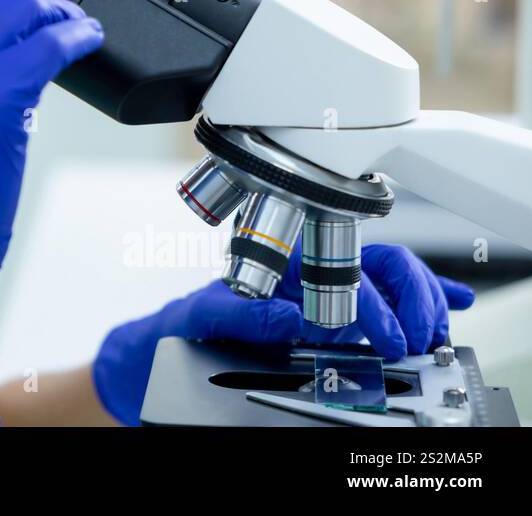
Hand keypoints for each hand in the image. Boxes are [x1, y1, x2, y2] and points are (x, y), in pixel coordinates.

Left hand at [91, 241, 474, 425]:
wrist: (160, 350)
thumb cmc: (181, 327)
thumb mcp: (203, 316)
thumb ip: (244, 314)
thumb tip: (293, 317)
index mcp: (279, 262)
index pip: (341, 262)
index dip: (370, 298)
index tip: (385, 335)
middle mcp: (306, 271)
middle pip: (380, 264)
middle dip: (408, 297)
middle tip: (416, 337)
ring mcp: (322, 290)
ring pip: (391, 278)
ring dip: (423, 299)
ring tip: (435, 330)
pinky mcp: (330, 315)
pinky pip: (385, 299)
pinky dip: (423, 297)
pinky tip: (451, 304)